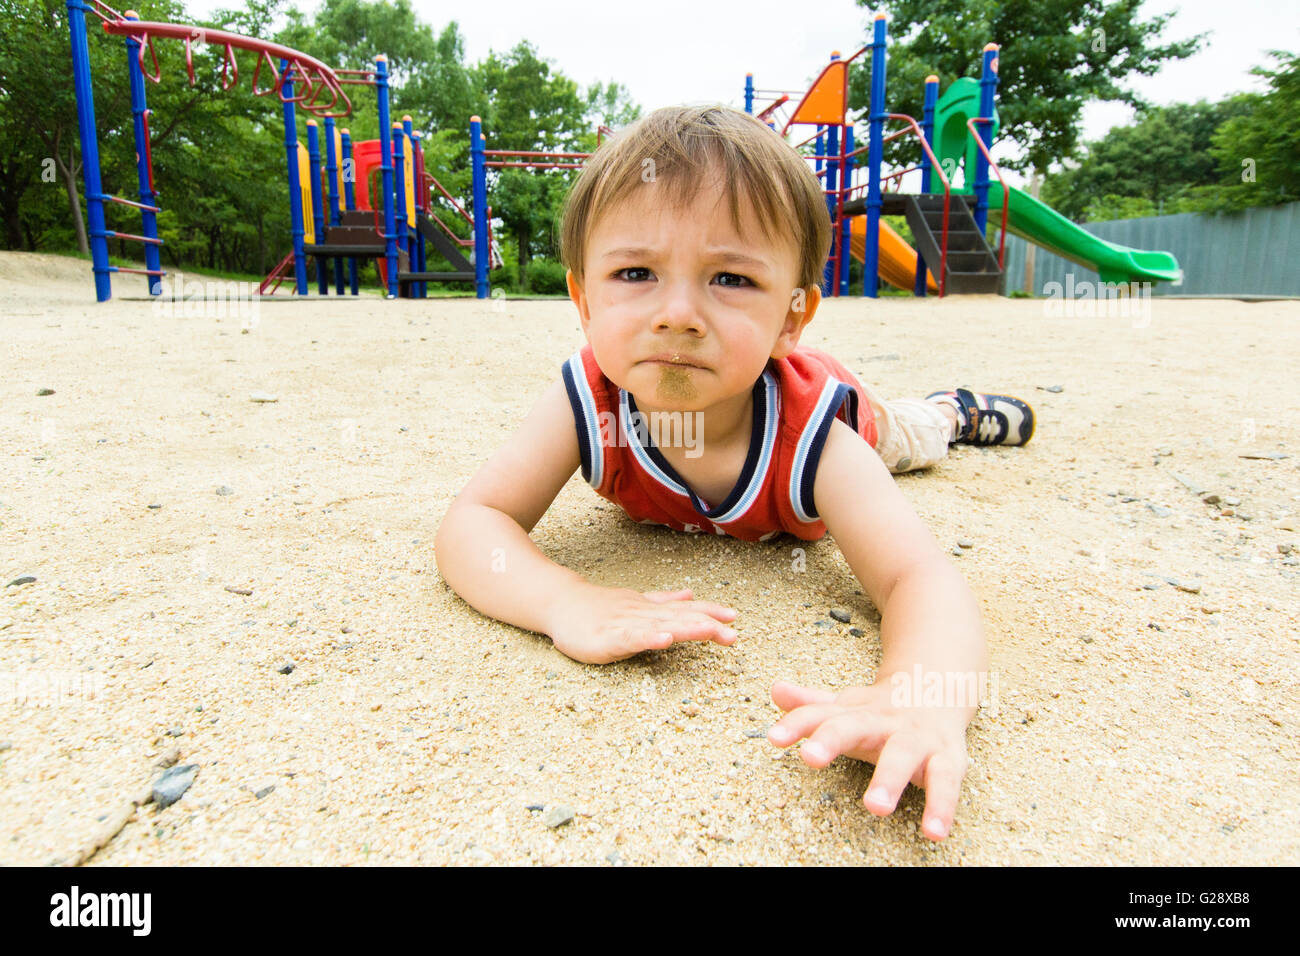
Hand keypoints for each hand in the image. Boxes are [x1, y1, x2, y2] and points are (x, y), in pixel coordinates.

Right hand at [544, 585, 737, 663]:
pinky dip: (648, 639)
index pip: (684, 610)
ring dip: (686, 629)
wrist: (560, 602)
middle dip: (707, 626)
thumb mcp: (636, 602)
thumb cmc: (598, 607)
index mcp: (650, 610)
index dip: (709, 612)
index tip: (734, 617)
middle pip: (678, 620)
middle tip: (733, 634)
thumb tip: (691, 595)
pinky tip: (665, 640)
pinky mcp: (607, 639)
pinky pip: (631, 639)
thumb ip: (664, 601)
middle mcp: (642, 615)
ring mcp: (625, 625)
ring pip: (660, 627)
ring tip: (711, 632)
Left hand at [766, 679, 971, 840]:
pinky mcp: (947, 757)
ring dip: (889, 778)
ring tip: (875, 807)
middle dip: (833, 738)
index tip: (774, 738)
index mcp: (855, 712)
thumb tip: (776, 690)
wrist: (938, 690)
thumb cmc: (881, 712)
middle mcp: (884, 721)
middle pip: (856, 725)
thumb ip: (811, 707)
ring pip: (902, 754)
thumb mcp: (846, 709)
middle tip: (810, 758)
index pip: (820, 713)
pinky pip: (946, 781)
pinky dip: (942, 806)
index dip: (797, 723)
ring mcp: (917, 737)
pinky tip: (934, 831)